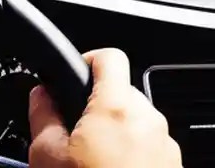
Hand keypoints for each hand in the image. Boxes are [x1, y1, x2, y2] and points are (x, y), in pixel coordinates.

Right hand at [29, 48, 181, 167]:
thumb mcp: (47, 158)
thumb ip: (43, 116)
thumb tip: (41, 95)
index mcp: (116, 106)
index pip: (108, 57)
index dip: (87, 61)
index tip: (73, 78)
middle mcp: (149, 118)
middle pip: (121, 94)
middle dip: (98, 109)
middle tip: (74, 137)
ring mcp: (166, 145)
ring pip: (136, 123)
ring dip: (116, 135)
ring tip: (92, 165)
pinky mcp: (173, 166)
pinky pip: (149, 148)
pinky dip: (132, 157)